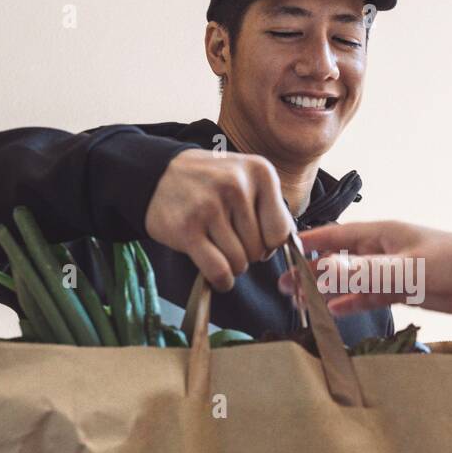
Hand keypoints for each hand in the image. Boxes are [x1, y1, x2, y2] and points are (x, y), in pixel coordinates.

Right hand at [145, 148, 294, 290]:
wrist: (157, 173)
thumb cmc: (211, 183)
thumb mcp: (248, 179)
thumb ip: (272, 208)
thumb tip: (294, 247)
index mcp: (260, 172)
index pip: (281, 232)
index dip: (269, 244)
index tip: (255, 238)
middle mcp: (235, 185)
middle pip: (259, 250)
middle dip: (248, 254)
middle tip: (230, 241)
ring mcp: (209, 206)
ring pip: (239, 262)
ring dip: (232, 266)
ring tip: (219, 249)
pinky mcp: (187, 228)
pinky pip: (218, 270)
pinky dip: (221, 280)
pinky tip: (217, 275)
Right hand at [279, 220, 451, 316]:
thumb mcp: (405, 268)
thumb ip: (364, 272)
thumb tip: (325, 269)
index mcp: (383, 233)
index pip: (337, 235)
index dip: (310, 242)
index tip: (284, 250)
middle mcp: (384, 249)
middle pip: (340, 259)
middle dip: (312, 271)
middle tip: (286, 286)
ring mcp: (392, 270)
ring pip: (351, 280)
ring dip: (328, 290)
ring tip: (303, 302)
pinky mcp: (403, 289)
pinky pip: (369, 295)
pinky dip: (351, 303)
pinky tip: (334, 311)